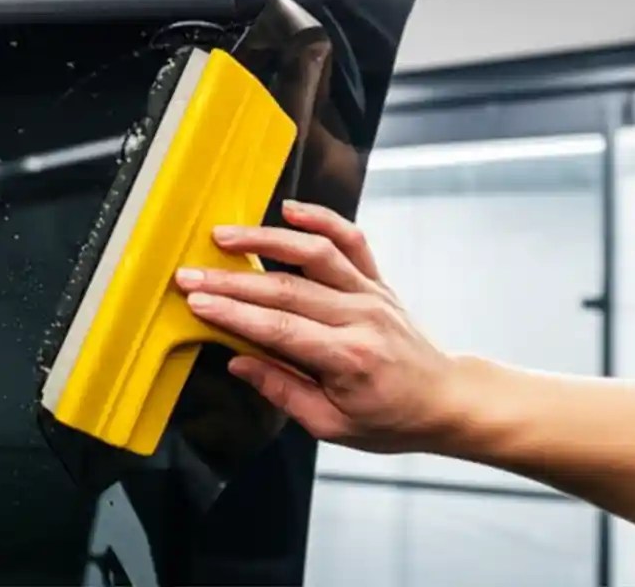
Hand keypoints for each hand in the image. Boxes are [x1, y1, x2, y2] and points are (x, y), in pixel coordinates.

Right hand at [174, 200, 463, 453]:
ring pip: (315, 254)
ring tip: (225, 236)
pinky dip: (322, 219)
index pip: (279, 329)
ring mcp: (371, 293)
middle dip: (231, 281)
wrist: (444, 400)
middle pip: (286, 289)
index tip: (197, 302)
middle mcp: (360, 317)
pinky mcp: (378, 280)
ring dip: (266, 240)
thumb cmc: (388, 418)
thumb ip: (282, 390)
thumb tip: (237, 363)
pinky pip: (351, 240)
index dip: (233, 314)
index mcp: (348, 358)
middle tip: (190, 275)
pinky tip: (290, 209)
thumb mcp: (331, 425)